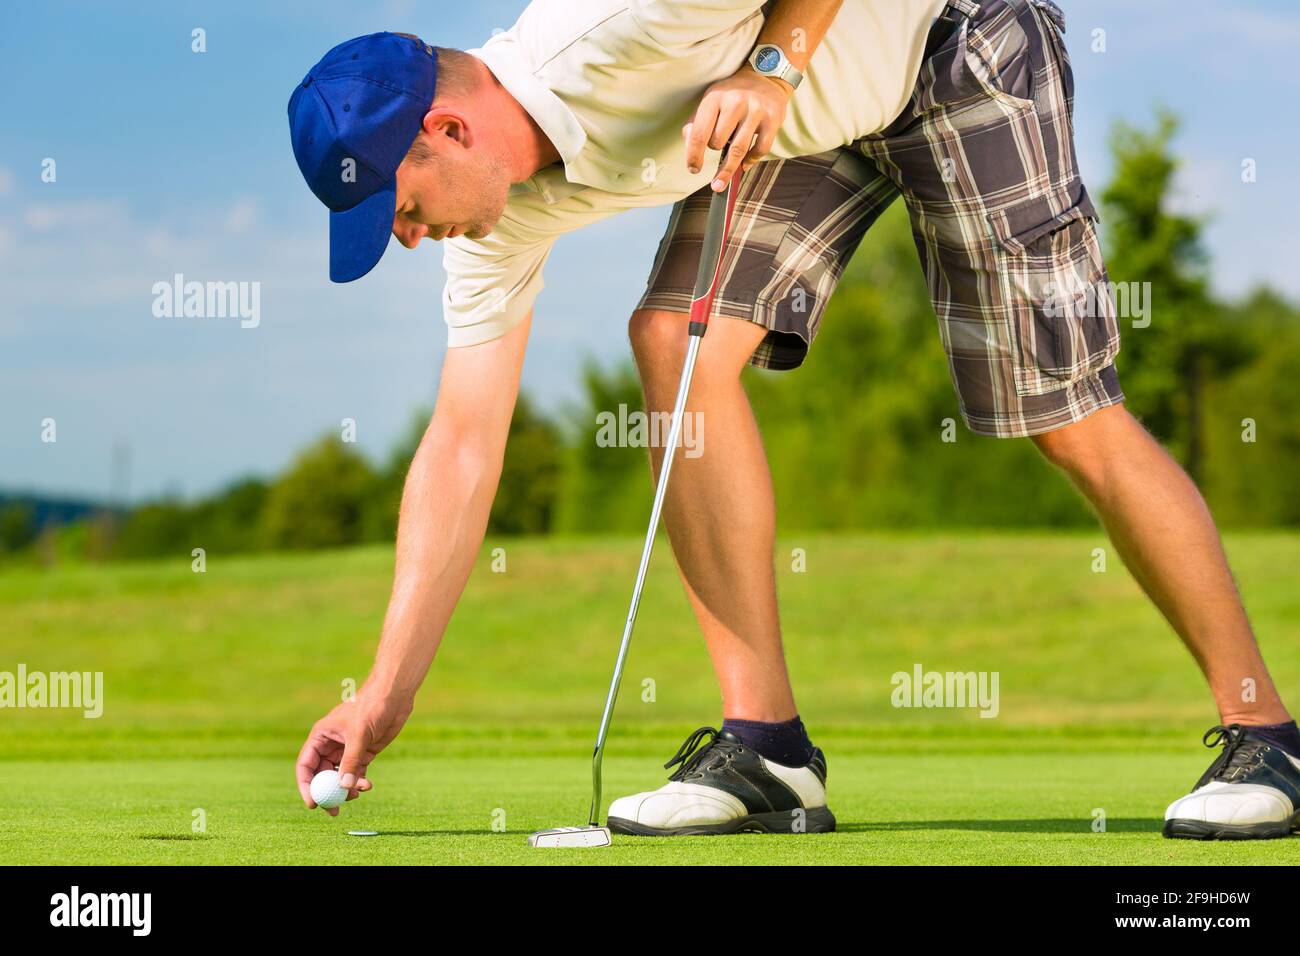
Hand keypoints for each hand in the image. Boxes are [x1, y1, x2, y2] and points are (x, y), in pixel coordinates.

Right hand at [295, 687, 413, 814]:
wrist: (394, 696)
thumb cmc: (372, 707)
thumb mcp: (359, 734)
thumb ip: (351, 761)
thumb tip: (343, 787)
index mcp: (321, 736)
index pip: (306, 765)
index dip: (306, 786)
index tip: (312, 803)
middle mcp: (331, 745)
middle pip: (322, 775)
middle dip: (328, 793)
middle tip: (334, 811)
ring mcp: (347, 750)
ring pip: (340, 777)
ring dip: (346, 788)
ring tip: (359, 792)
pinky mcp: (363, 753)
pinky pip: (356, 773)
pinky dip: (359, 781)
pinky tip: (367, 785)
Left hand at [683, 67, 791, 190]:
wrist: (766, 75)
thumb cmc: (732, 94)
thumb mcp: (711, 100)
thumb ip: (696, 122)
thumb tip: (689, 145)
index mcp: (715, 97)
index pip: (700, 133)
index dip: (694, 156)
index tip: (693, 169)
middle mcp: (735, 102)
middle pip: (718, 142)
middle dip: (715, 149)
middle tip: (719, 144)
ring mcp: (755, 111)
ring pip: (738, 150)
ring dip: (728, 169)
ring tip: (720, 182)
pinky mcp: (772, 119)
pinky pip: (760, 149)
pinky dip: (751, 161)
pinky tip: (744, 164)